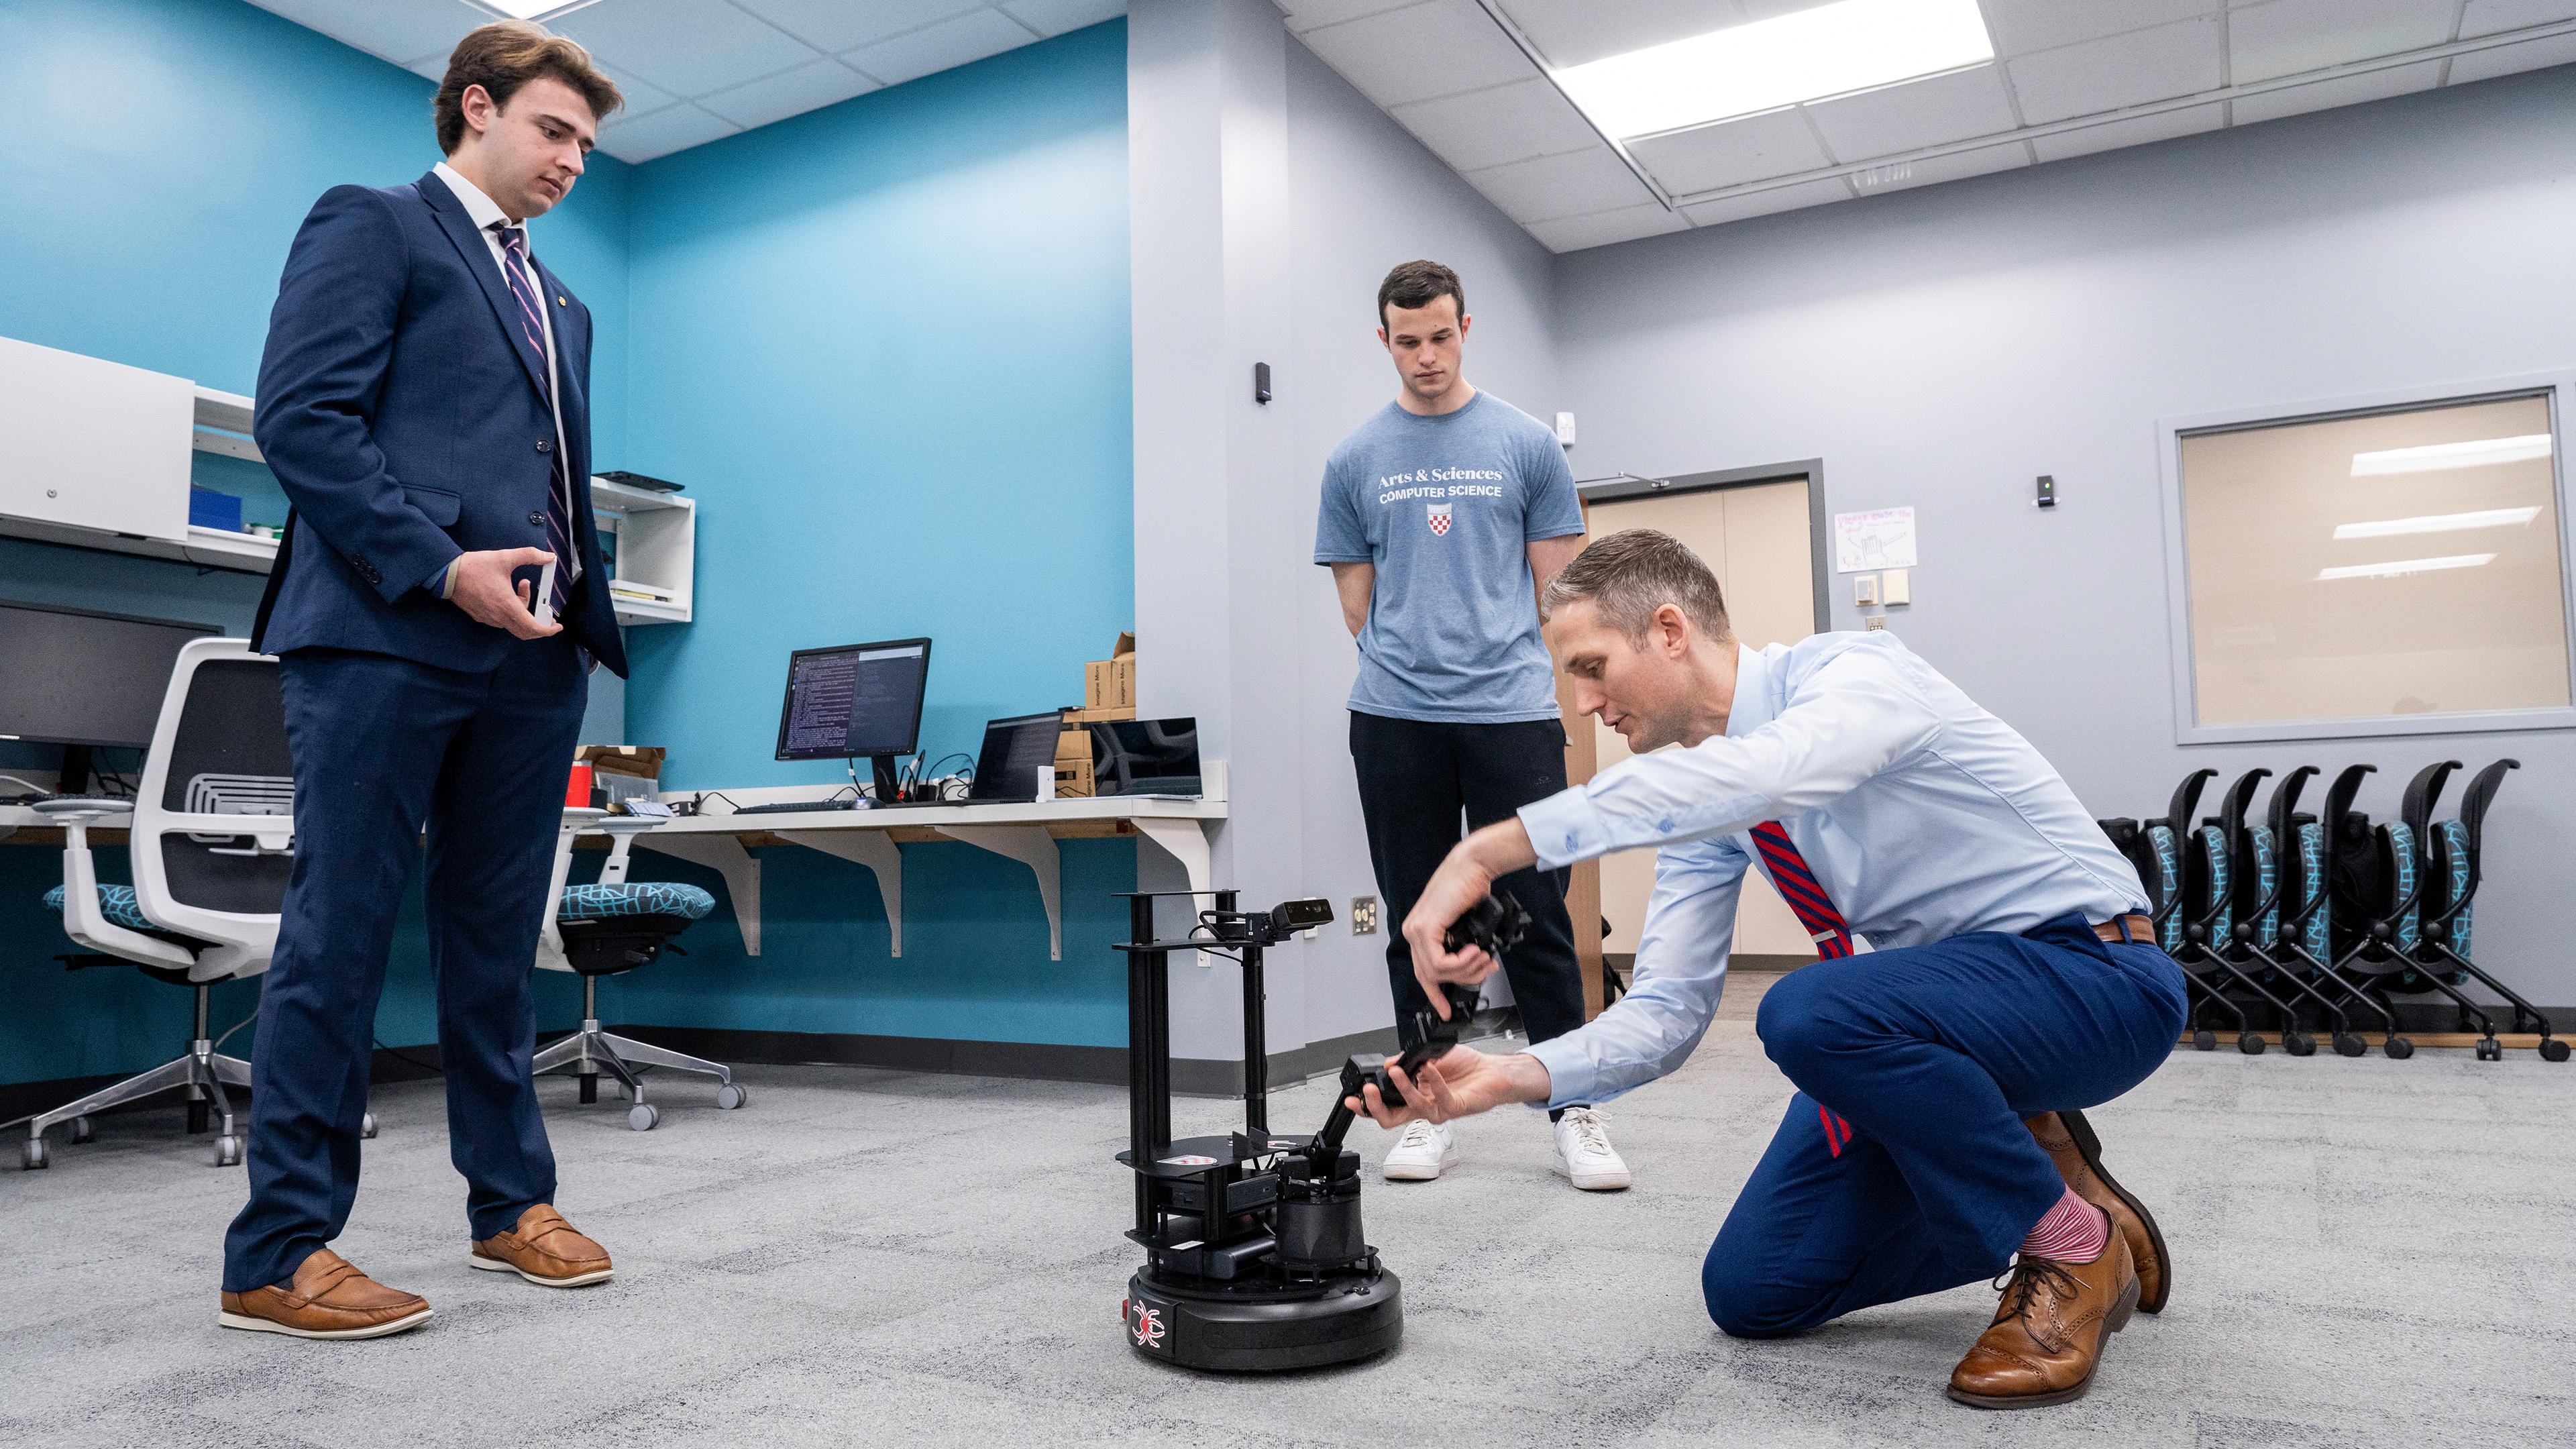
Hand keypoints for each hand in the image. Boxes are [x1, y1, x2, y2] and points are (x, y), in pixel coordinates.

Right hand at [447, 548, 561, 638]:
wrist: (447, 573)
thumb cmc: (474, 567)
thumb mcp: (505, 557)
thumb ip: (530, 555)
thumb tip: (548, 556)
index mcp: (507, 606)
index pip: (532, 628)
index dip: (548, 630)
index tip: (556, 626)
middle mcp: (498, 616)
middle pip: (525, 631)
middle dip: (539, 622)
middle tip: (546, 611)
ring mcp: (488, 618)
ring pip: (514, 623)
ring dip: (524, 608)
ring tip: (523, 585)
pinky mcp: (481, 616)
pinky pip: (502, 620)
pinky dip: (512, 609)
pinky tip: (510, 591)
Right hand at [1344, 1045, 1548, 1127]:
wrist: (1491, 1070)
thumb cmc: (1463, 1067)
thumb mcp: (1429, 1057)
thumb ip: (1408, 1061)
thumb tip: (1387, 1064)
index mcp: (1413, 1096)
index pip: (1385, 1107)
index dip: (1366, 1107)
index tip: (1352, 1099)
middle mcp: (1423, 1107)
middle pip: (1392, 1119)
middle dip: (1375, 1107)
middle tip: (1368, 1091)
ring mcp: (1439, 1110)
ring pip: (1413, 1108)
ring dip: (1403, 1088)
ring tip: (1398, 1070)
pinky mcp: (1456, 1108)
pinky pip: (1441, 1097)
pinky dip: (1433, 1080)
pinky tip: (1429, 1067)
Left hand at [1402, 846, 1499, 1015]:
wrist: (1474, 866)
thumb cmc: (1470, 888)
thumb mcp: (1464, 926)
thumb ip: (1459, 947)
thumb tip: (1469, 969)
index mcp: (1420, 932)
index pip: (1423, 972)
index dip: (1435, 994)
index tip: (1445, 1010)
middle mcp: (1413, 932)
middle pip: (1431, 976)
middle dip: (1462, 979)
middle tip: (1483, 970)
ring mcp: (1416, 930)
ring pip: (1437, 972)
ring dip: (1466, 971)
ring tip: (1483, 958)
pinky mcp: (1425, 928)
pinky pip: (1440, 963)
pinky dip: (1461, 963)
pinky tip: (1474, 951)